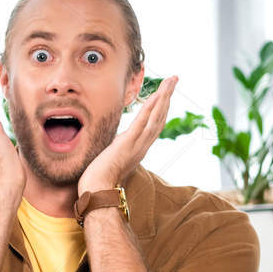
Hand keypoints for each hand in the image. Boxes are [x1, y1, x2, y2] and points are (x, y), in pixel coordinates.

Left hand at [78, 75, 178, 194]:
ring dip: (164, 97)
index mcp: (138, 147)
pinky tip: (157, 96)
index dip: (161, 107)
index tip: (165, 93)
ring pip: (156, 117)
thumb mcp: (111, 158)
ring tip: (171, 81)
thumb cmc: (100, 179)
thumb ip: (117, 149)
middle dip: (168, 96)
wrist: (98, 192)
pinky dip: (151, 108)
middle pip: (160, 116)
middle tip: (174, 79)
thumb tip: (114, 145)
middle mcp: (142, 145)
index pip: (154, 123)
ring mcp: (137, 144)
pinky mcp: (128, 143)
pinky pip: (143, 123)